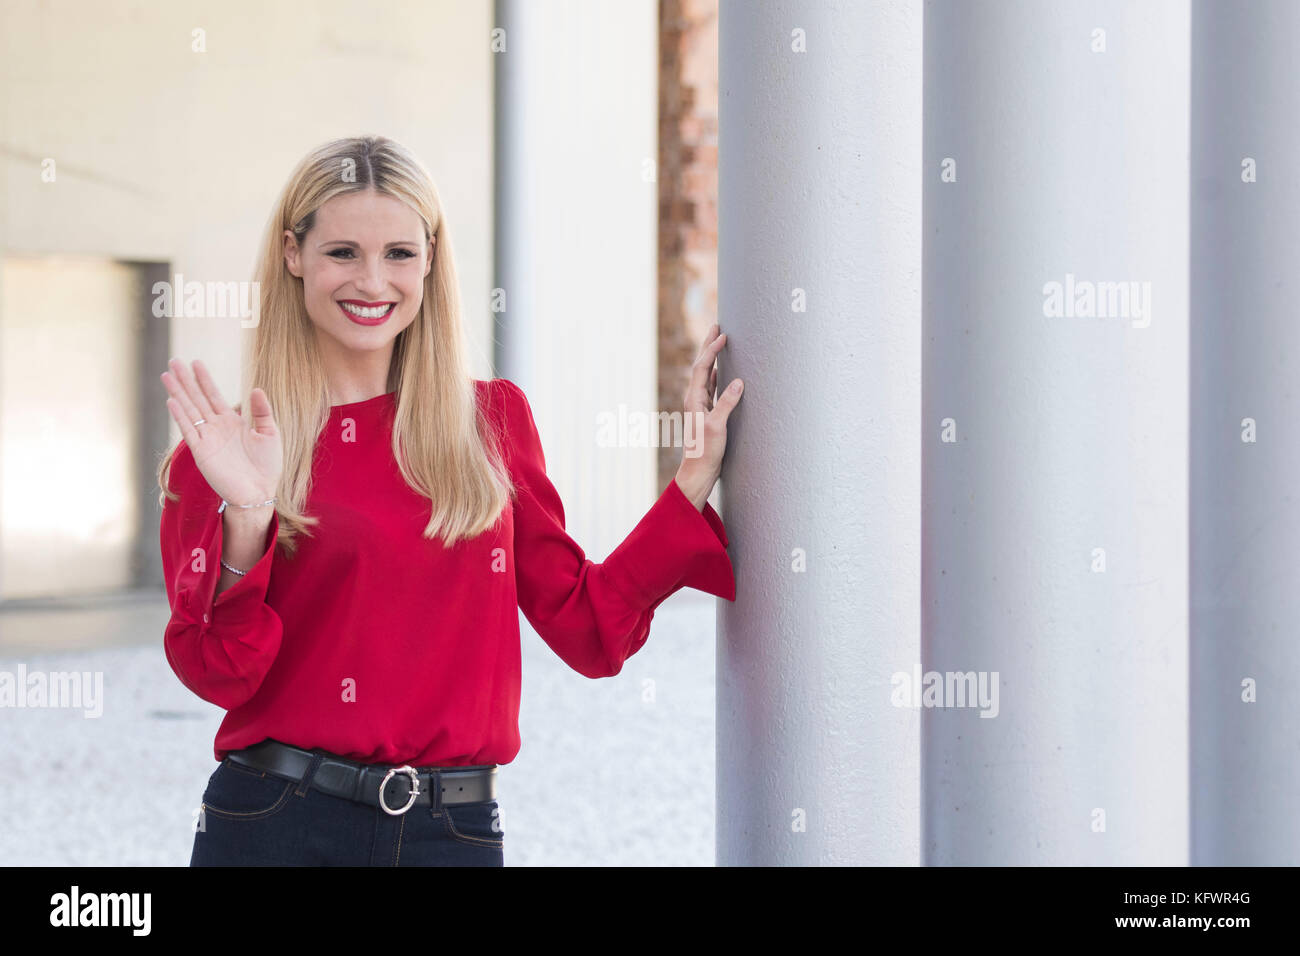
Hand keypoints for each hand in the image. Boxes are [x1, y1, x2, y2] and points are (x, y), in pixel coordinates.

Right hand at [161, 358, 282, 508]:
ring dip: (178, 393)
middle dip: (186, 381)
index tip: (196, 362)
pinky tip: (172, 401)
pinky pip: (188, 430)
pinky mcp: (202, 452)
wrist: (260, 492)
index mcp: (233, 422)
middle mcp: (217, 428)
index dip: (205, 379)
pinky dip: (180, 416)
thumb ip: (263, 411)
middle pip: (198, 399)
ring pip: (189, 410)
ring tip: (167, 375)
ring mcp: (207, 439)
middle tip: (174, 361)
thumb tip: (257, 388)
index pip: (215, 395)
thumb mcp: (270, 434)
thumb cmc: (267, 466)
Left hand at [675, 324, 743, 509]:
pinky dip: (718, 374)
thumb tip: (738, 381)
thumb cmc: (705, 451)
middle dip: (709, 346)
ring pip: (707, 375)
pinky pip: (713, 387)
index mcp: (694, 399)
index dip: (712, 349)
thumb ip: (727, 404)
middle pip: (702, 366)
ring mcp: (700, 405)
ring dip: (713, 357)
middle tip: (718, 326)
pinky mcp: (708, 413)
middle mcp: (695, 399)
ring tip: (721, 342)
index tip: (723, 334)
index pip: (702, 367)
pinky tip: (724, 371)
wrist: (699, 471)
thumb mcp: (717, 427)